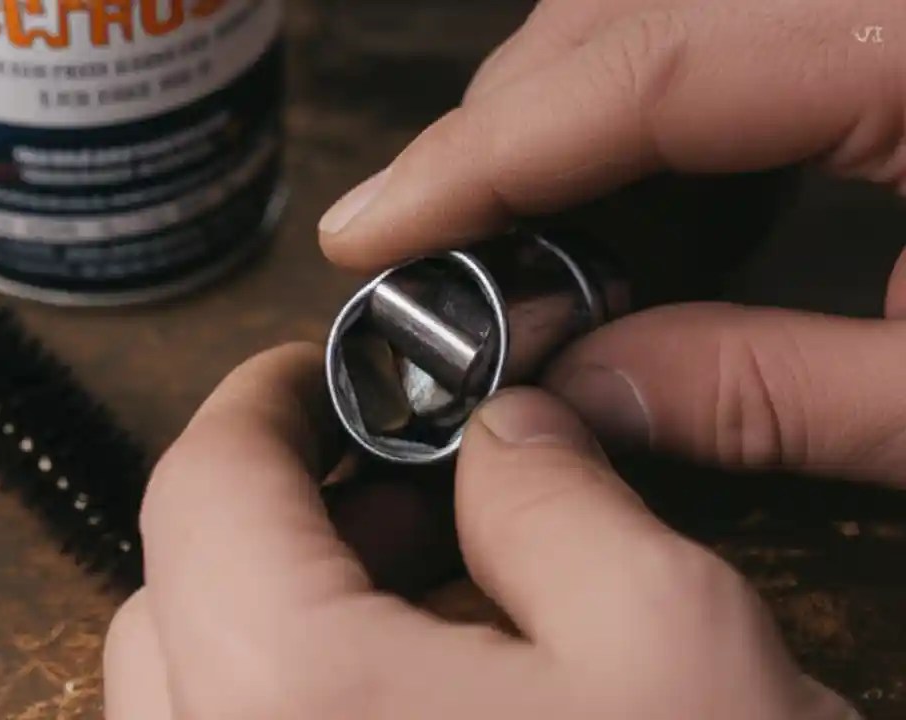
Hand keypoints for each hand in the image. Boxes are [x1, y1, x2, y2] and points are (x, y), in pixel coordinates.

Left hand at [103, 345, 858, 719]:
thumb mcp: (672, 645)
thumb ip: (559, 498)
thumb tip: (499, 430)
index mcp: (290, 699)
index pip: (202, 488)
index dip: (260, 401)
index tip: (315, 372)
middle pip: (178, 586)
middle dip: (283, 506)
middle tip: (401, 479)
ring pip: (193, 685)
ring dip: (286, 602)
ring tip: (427, 585)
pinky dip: (296, 694)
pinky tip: (415, 690)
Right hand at [318, 0, 905, 484]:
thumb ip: (767, 394)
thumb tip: (582, 396)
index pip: (643, 65)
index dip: (478, 155)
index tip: (370, 231)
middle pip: (614, 12)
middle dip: (492, 132)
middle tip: (419, 249)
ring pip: (641, 9)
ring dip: (548, 114)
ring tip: (498, 234)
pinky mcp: (859, 13)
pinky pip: (700, 29)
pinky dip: (627, 105)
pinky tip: (611, 193)